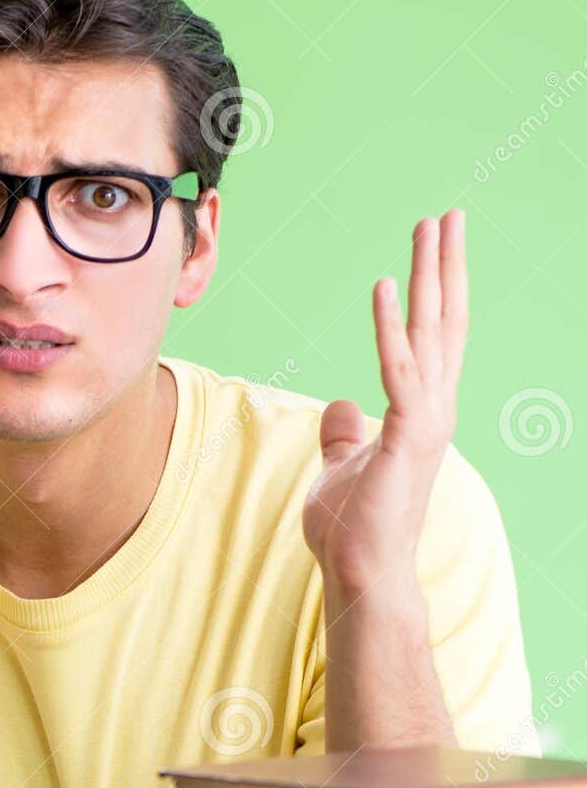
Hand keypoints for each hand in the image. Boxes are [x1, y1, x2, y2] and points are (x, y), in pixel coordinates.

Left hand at [302, 209, 467, 600]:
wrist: (361, 572)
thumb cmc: (352, 527)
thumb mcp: (343, 465)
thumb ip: (344, 433)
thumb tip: (340, 405)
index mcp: (423, 412)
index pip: (435, 337)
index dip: (436, 290)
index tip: (436, 245)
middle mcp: (434, 409)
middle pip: (444, 322)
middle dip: (445, 266)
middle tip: (448, 215)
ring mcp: (426, 421)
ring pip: (430, 333)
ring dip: (428, 277)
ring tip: (427, 228)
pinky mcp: (404, 435)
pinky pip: (398, 369)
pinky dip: (389, 327)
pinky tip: (382, 286)